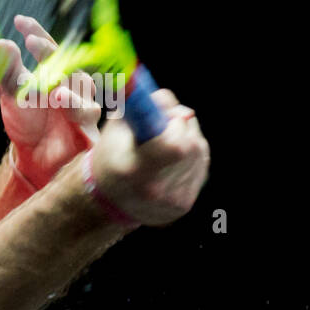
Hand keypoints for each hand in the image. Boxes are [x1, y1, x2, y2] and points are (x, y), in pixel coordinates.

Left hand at [0, 15, 100, 187]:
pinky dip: (80, 121)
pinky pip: (89, 129)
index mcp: (59, 76)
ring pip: (85, 101)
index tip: (20, 21)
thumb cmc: (27, 122)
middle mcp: (76, 91)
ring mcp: (84, 114)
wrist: (31, 157)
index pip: (51, 50)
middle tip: (33, 43)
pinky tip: (69, 116)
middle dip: (53, 57)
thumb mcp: (12, 95)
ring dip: (72, 96)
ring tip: (55, 92)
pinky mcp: (87, 138)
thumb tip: (1, 43)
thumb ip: (8, 71)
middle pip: (70, 69)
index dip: (38, 34)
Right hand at [89, 89, 209, 226]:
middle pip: (191, 146)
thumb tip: (175, 104)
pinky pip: (201, 166)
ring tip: (165, 143)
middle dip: (182, 127)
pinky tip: (172, 157)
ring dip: (188, 138)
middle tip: (165, 127)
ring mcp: (172, 200)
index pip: (176, 144)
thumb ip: (144, 106)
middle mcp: (155, 190)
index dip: (176, 124)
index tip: (165, 119)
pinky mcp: (184, 204)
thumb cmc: (112, 155)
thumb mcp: (118, 125)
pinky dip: (191, 155)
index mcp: (134, 170)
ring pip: (199, 153)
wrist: (109, 199)